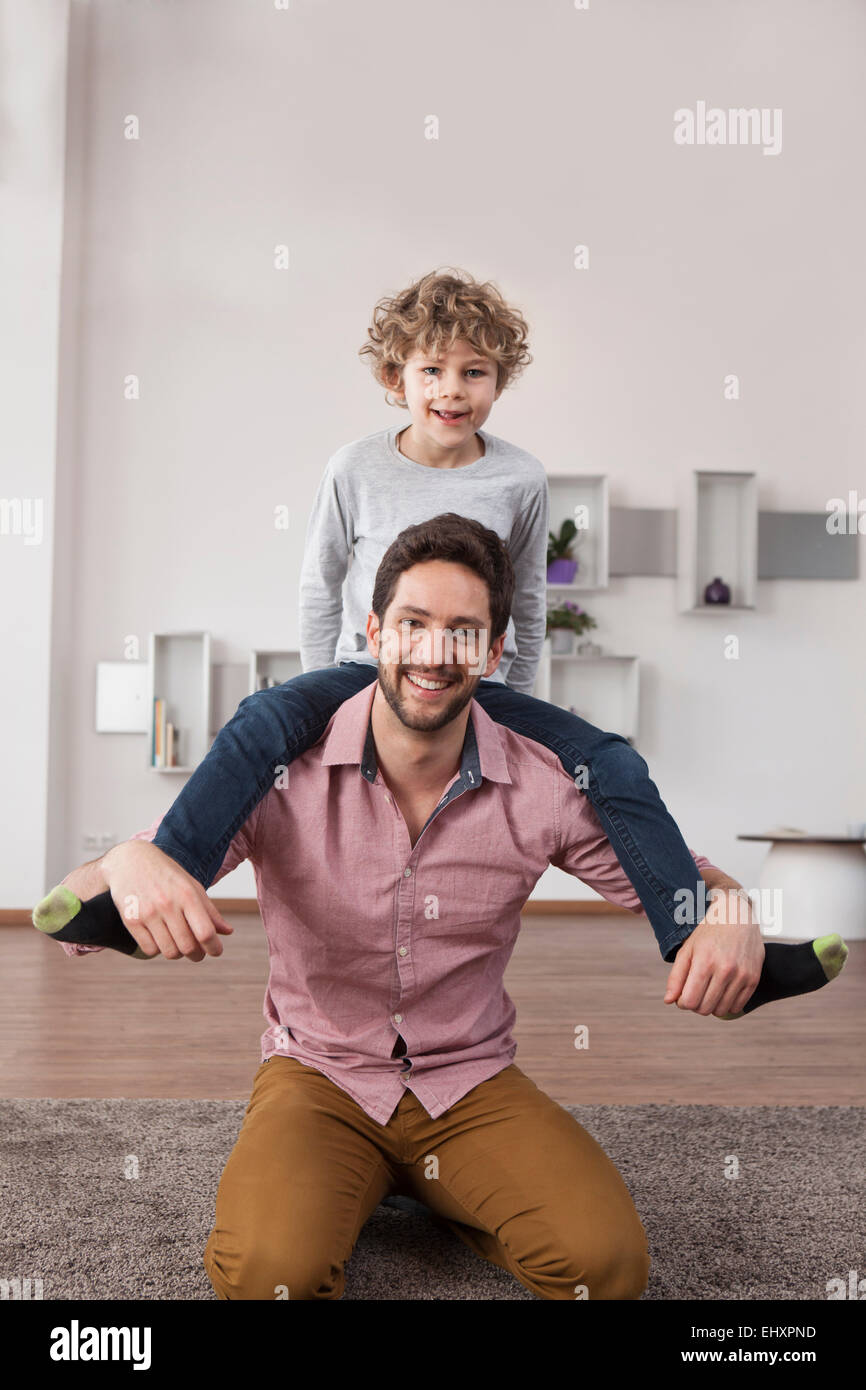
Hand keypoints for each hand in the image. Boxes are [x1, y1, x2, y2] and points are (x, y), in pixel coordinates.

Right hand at [101, 840, 233, 961]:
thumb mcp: (191, 886)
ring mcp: (147, 913)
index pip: (205, 932)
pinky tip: (160, 938)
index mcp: (187, 894)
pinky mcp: (130, 920)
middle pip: (188, 947)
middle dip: (197, 955)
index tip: (216, 951)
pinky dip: (158, 950)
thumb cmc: (166, 874)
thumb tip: (228, 932)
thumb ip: (209, 911)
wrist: (130, 859)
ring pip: (169, 952)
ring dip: (178, 954)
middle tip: (198, 953)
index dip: (214, 947)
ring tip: (178, 944)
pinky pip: (150, 950)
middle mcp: (167, 904)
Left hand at [664, 887, 764, 1017]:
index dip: (682, 1002)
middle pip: (704, 1008)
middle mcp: (725, 970)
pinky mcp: (754, 979)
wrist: (737, 915)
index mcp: (704, 961)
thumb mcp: (688, 949)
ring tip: (708, 992)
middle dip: (695, 1005)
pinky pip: (737, 1006)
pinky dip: (727, 1005)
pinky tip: (722, 992)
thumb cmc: (709, 932)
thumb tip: (668, 1001)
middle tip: (695, 993)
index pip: (689, 1001)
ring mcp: (741, 975)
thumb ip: (676, 977)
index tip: (683, 995)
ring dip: (711, 1006)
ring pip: (721, 1010)